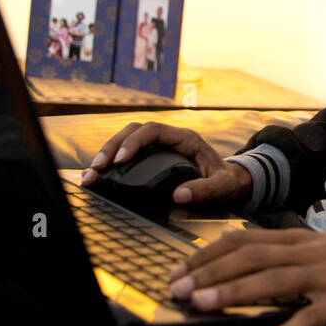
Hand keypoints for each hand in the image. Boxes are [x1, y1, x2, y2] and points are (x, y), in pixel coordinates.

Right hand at [81, 121, 251, 206]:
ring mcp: (161, 146)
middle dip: (113, 146)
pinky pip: (129, 152)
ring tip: (94, 171)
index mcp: (186, 138)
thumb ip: (205, 190)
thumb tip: (179, 195)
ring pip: (127, 139)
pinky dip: (114, 161)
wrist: (231, 182)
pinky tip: (101, 174)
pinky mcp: (154, 157)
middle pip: (134, 131)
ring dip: (109, 152)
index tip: (121, 160)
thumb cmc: (227, 181)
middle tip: (99, 166)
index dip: (134, 142)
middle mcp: (170, 138)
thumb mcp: (222, 186)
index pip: (153, 130)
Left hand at [167, 229, 325, 325]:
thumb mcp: (322, 252)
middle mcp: (309, 253)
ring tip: (202, 306)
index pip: (244, 240)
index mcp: (300, 240)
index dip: (208, 253)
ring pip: (273, 282)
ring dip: (234, 293)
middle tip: (177, 288)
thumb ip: (286, 256)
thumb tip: (244, 266)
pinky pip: (310, 319)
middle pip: (251, 257)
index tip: (180, 268)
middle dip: (209, 273)